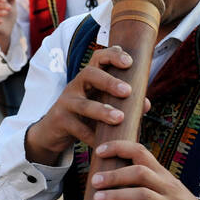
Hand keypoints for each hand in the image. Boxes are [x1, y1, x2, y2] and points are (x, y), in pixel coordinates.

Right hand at [25, 47, 150, 161]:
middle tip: (127, 91)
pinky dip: (92, 137)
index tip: (129, 62)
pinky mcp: (60, 121)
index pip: (98, 58)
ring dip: (102, 111)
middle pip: (89, 74)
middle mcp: (75, 86)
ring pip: (83, 105)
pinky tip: (105, 143)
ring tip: (119, 118)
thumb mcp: (102, 105)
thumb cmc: (84, 115)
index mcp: (88, 78)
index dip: (113, 56)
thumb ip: (124, 103)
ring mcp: (66, 103)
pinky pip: (78, 129)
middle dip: (109, 81)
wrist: (52, 131)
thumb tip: (146, 104)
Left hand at [91, 140, 199, 199]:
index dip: (119, 148)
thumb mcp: (163, 186)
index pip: (141, 152)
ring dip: (117, 197)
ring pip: (142, 195)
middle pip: (140, 173)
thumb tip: (108, 171)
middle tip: (94, 181)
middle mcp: (165, 186)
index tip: (99, 151)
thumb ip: (142, 178)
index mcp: (161, 174)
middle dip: (114, 176)